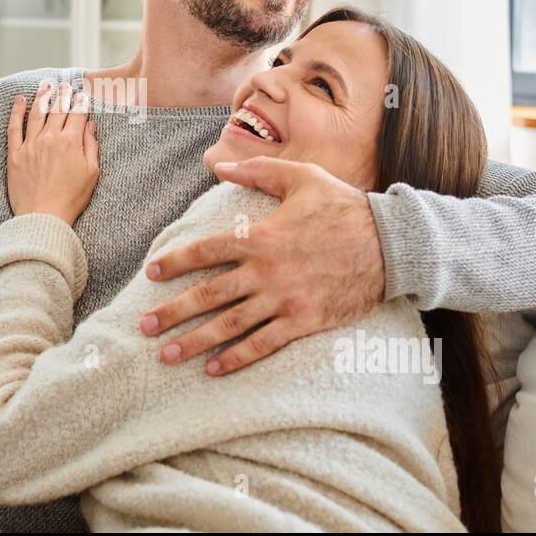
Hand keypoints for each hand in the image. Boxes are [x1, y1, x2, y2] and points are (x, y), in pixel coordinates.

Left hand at [6, 81, 99, 226]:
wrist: (43, 217)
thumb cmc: (71, 199)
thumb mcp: (92, 173)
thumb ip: (91, 147)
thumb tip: (90, 126)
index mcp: (71, 142)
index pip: (77, 114)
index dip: (81, 102)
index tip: (82, 94)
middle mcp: (50, 138)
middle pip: (57, 109)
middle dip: (63, 94)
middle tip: (65, 84)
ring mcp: (31, 145)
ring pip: (36, 113)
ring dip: (42, 96)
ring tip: (46, 85)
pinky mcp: (15, 154)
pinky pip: (14, 127)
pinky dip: (16, 111)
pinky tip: (19, 100)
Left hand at [139, 157, 385, 375]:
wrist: (392, 244)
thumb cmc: (344, 207)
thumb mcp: (301, 177)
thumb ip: (258, 172)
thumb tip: (220, 167)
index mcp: (260, 236)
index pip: (206, 251)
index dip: (175, 262)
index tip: (151, 274)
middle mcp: (266, 271)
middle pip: (209, 294)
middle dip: (172, 312)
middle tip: (144, 325)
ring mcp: (284, 299)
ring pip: (230, 324)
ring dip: (195, 341)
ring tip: (167, 354)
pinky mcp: (304, 320)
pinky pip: (264, 344)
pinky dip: (237, 358)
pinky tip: (214, 369)